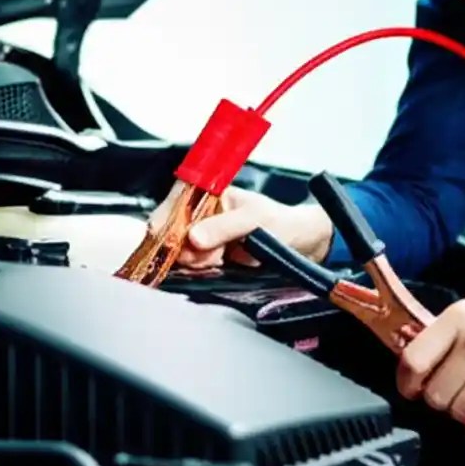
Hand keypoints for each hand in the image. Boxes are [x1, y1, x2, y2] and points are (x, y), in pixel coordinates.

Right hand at [146, 181, 333, 268]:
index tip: (172, 241)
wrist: (299, 244)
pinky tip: (218, 266)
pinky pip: (191, 267)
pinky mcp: (207, 258)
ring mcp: (201, 237)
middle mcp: (199, 214)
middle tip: (210, 255)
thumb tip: (192, 238)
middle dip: (183, 248)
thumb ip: (224, 227)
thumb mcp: (254, 220)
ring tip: (220, 259)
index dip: (166, 222)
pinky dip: (200, 271)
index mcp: (207, 194)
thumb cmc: (279, 222)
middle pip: (170, 232)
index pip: (173, 204)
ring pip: (179, 253)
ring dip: (194, 261)